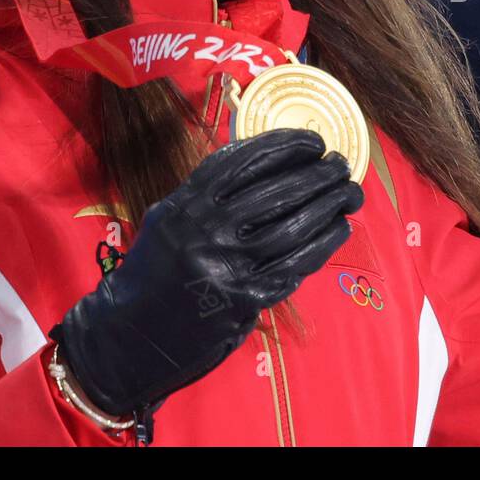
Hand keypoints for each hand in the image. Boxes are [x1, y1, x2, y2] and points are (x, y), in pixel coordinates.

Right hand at [50, 128, 363, 417]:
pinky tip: (340, 228)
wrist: (129, 337)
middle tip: (342, 166)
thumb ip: (210, 193)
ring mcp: (226, 267)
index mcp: (187, 203)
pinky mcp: (243, 301)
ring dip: (330, 206)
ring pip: (294, 227)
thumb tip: (270, 163)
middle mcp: (205, 230)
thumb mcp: (169, 219)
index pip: (245, 160)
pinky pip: (295, 265)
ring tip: (350, 193)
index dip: (286, 145)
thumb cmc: (155, 272)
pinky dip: (324, 244)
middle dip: (318, 175)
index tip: (314, 141)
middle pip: (277, 191)